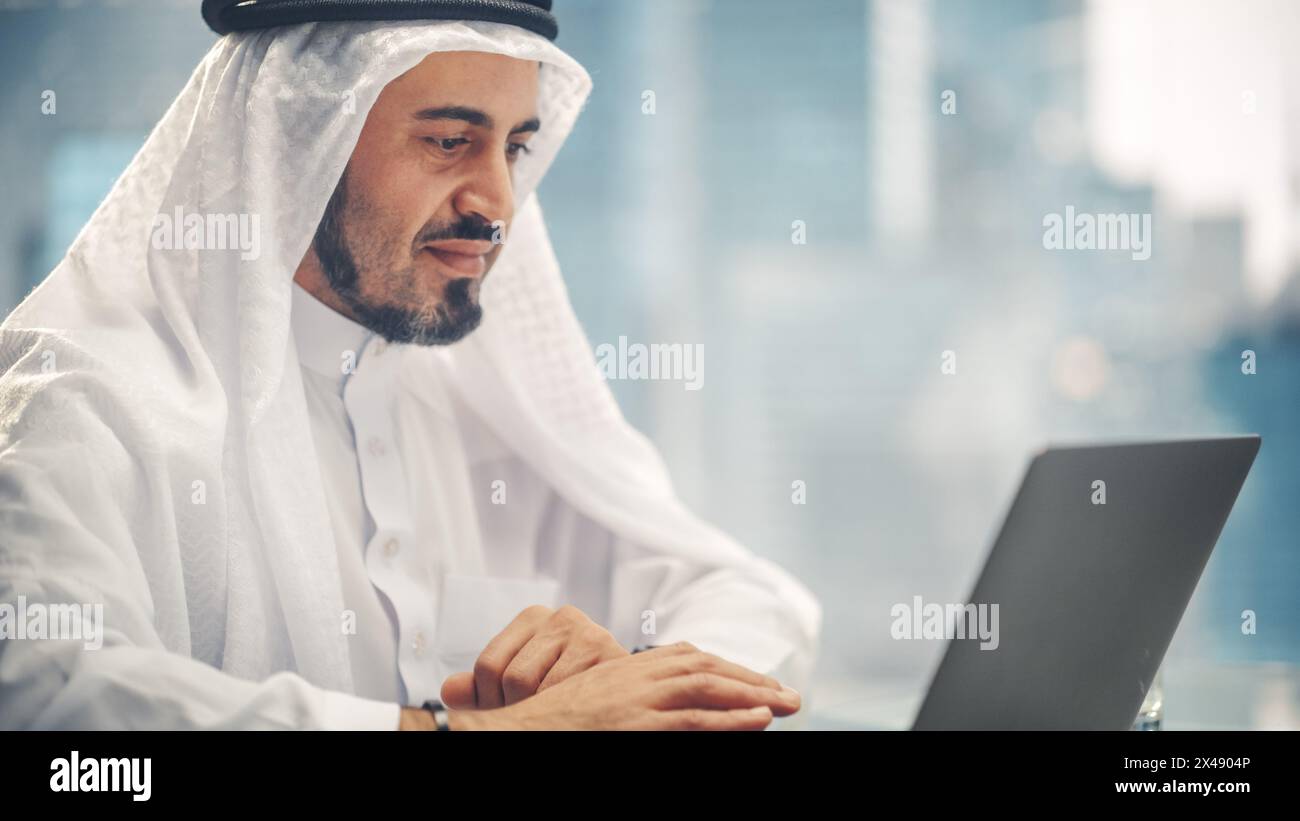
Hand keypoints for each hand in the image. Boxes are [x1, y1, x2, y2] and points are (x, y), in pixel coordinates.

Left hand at [440, 604, 629, 709]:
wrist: (624, 690)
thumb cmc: (565, 685)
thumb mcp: (520, 680)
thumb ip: (481, 685)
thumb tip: (449, 691)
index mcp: (533, 618)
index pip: (487, 665)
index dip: (488, 699)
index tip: (505, 709)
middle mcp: (561, 617)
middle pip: (511, 678)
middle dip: (515, 706)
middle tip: (533, 714)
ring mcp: (588, 632)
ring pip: (537, 687)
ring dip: (540, 710)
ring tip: (553, 710)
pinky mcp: (608, 651)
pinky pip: (566, 693)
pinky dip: (563, 708)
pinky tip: (572, 707)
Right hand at [447, 642, 800, 729]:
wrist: (507, 733)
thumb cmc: (544, 727)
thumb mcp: (590, 704)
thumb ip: (620, 701)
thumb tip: (651, 714)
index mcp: (621, 670)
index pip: (685, 659)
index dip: (724, 668)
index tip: (754, 681)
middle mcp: (632, 678)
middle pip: (703, 667)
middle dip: (749, 680)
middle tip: (787, 694)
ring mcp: (634, 702)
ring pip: (706, 687)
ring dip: (752, 694)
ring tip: (788, 704)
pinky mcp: (634, 726)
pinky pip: (690, 719)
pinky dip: (728, 717)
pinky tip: (759, 720)